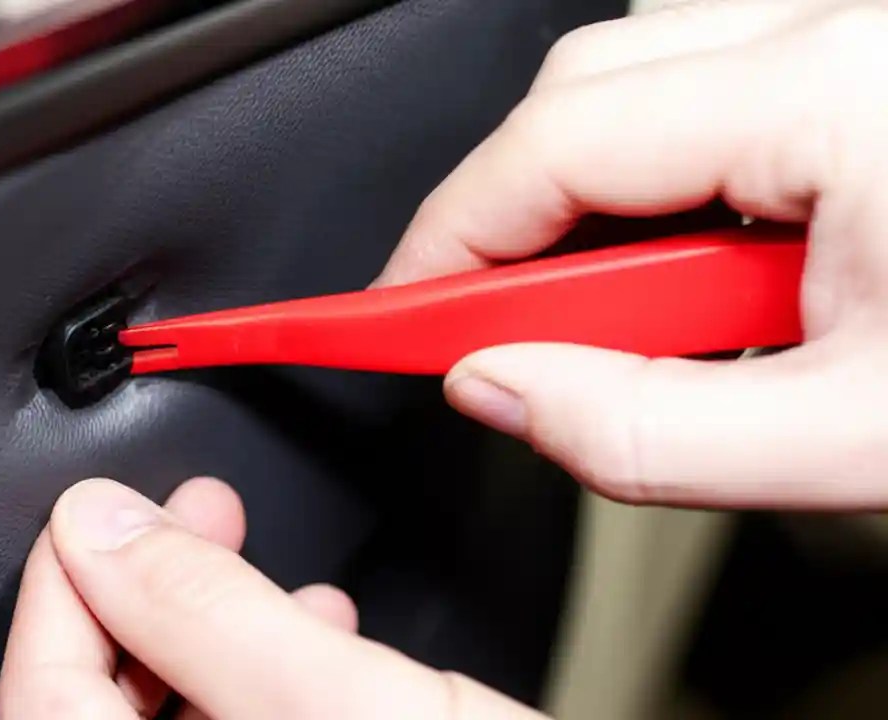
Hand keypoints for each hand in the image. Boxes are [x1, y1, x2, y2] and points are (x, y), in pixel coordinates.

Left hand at [0, 477, 539, 718]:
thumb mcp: (344, 704)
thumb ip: (207, 615)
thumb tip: (99, 528)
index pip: (45, 702)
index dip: (58, 590)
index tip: (93, 510)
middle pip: (99, 704)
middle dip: (144, 587)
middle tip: (183, 511)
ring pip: (181, 711)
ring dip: (204, 617)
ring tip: (241, 545)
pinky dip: (263, 664)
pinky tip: (313, 621)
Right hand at [378, 0, 887, 509]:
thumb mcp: (857, 438)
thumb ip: (651, 430)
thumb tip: (501, 388)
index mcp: (838, 93)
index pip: (558, 143)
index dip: (452, 240)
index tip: (397, 316)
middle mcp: (840, 36)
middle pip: (581, 91)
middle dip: (513, 220)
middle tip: (504, 334)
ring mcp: (851, 45)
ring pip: (637, 85)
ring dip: (593, 202)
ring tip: (634, 317)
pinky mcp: (860, 74)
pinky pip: (709, 94)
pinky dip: (662, 185)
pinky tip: (699, 269)